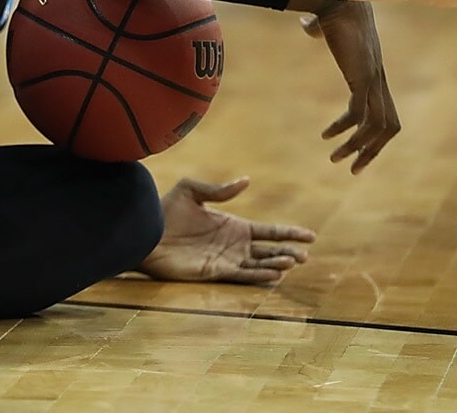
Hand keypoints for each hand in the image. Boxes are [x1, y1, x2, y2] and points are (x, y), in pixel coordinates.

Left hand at [138, 177, 314, 285]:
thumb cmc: (164, 211)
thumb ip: (219, 189)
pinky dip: (259, 275)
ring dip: (277, 264)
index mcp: (234, 225)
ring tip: (292, 261)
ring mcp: (227, 260)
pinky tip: (274, 273)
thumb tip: (246, 180)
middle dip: (289, 252)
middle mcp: (234, 245)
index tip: (310, 236)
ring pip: (260, 265)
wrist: (146, 234)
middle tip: (305, 254)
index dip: (289, 233)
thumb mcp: (191, 191)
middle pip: (270, 250)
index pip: (269, 231)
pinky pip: (243, 276)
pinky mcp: (215, 273)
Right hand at [302, 2, 398, 171]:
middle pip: (391, 127)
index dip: (373, 134)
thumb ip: (319, 29)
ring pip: (378, 125)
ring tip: (335, 158)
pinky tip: (327, 136)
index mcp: (373, 72)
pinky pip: (360, 113)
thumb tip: (308, 25)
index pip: (386, 113)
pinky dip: (347, 129)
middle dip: (373, 151)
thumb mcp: (326, 26)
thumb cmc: (332, 6)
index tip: (353, 148)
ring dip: (358, 147)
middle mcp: (378, 80)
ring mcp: (373, 79)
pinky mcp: (362, 76)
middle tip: (353, 169)